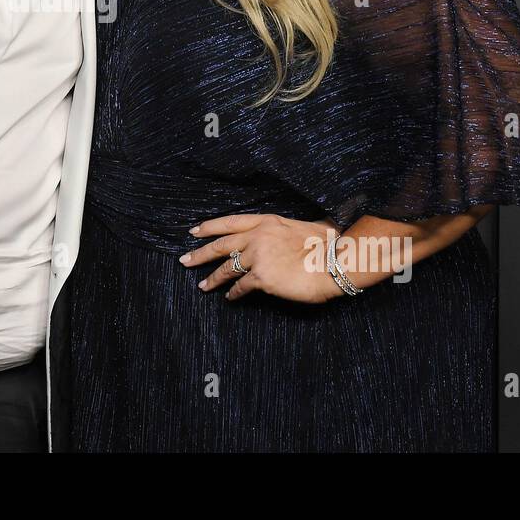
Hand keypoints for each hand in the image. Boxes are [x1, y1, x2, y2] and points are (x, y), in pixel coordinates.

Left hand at [179, 214, 342, 302]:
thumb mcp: (303, 226)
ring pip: (227, 268)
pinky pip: (241, 287)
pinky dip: (234, 294)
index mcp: (267, 221)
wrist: (334, 263)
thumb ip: (286, 230)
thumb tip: (289, 234)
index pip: (230, 222)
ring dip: (213, 279)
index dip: (210, 227)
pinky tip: (230, 298)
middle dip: (200, 253)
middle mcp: (258, 236)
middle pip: (221, 245)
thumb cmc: (326, 246)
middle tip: (185, 260)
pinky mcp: (261, 278)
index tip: (194, 231)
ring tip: (202, 286)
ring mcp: (258, 257)